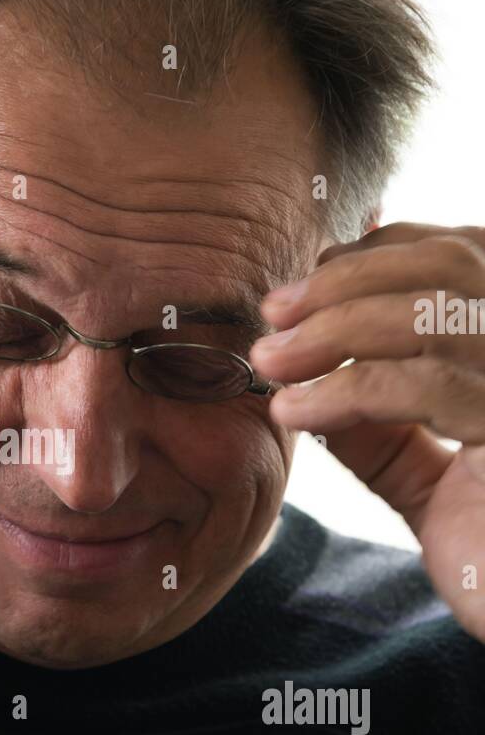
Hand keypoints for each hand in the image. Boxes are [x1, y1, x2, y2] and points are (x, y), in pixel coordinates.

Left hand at [250, 223, 484, 642]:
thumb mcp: (430, 480)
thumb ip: (383, 429)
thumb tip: (310, 378)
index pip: (462, 254)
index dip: (379, 254)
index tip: (304, 287)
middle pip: (450, 264)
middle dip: (347, 279)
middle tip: (273, 314)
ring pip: (434, 312)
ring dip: (335, 326)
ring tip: (271, 361)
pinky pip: (427, 385)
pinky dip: (348, 388)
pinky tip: (297, 410)